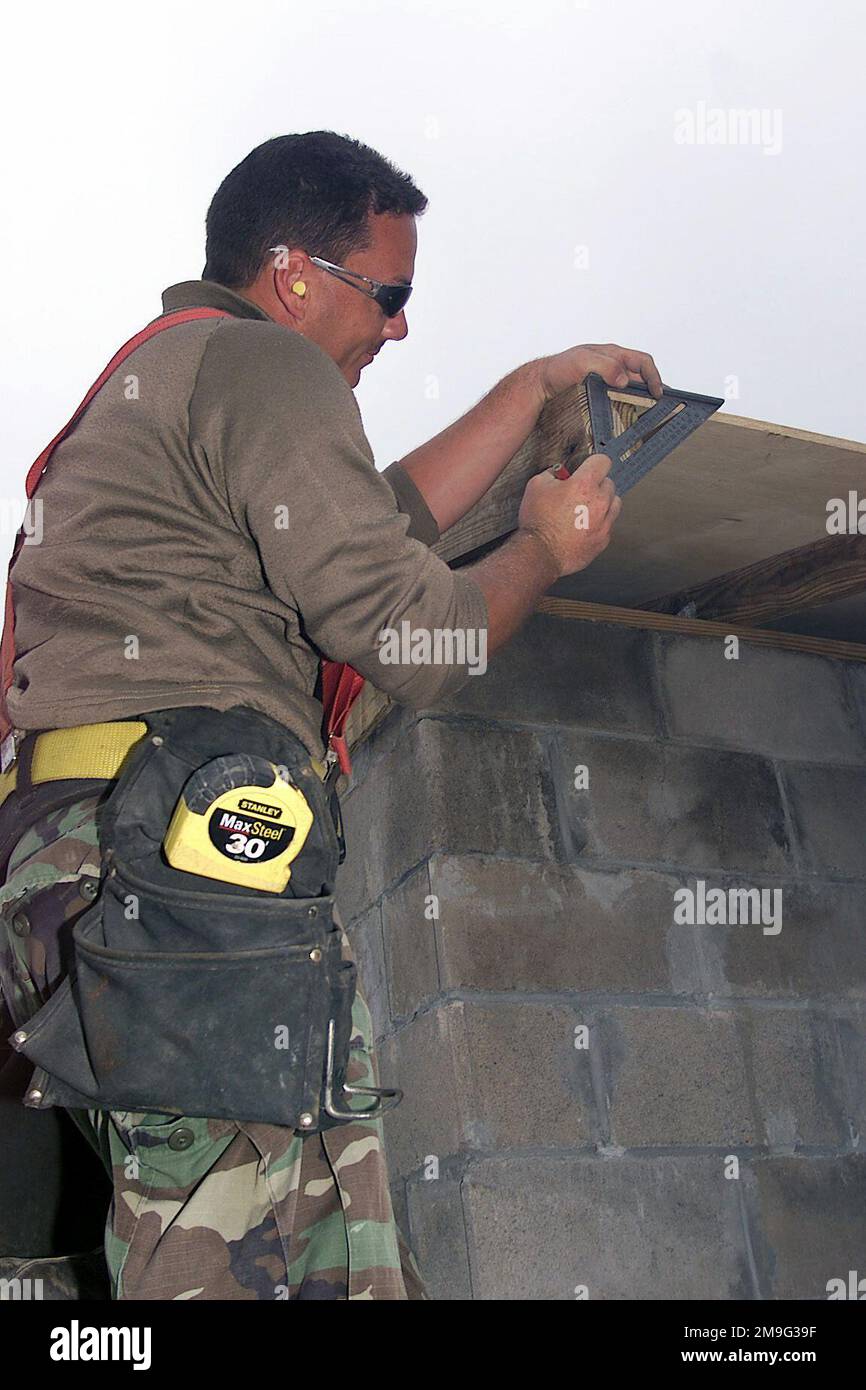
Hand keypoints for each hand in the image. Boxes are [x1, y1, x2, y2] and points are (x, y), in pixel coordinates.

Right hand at [518, 453, 621, 578]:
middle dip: (596, 485)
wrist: (541, 553)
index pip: (602, 461)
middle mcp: (600, 501)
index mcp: (584, 484)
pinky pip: (608, 525)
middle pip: (609, 483)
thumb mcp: (536, 485)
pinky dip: (599, 523)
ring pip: (614, 504)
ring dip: (603, 503)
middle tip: (580, 492)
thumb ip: (552, 473)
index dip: (593, 463)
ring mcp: (604, 522)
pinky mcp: (603, 539)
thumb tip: (559, 473)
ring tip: (585, 509)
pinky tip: (583, 526)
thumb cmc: (538, 521)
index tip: (588, 467)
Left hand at [532, 343, 662, 405]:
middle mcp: (613, 367)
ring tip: (645, 416)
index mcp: (614, 354)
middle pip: (641, 378)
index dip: (654, 376)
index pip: (643, 362)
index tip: (658, 393)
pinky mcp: (600, 393)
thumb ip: (605, 366)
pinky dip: (626, 407)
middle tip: (658, 408)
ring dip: (639, 401)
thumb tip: (624, 379)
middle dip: (651, 391)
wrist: (542, 382)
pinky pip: (619, 399)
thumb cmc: (560, 367)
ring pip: (631, 390)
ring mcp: (607, 380)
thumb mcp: (583, 361)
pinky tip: (626, 417)